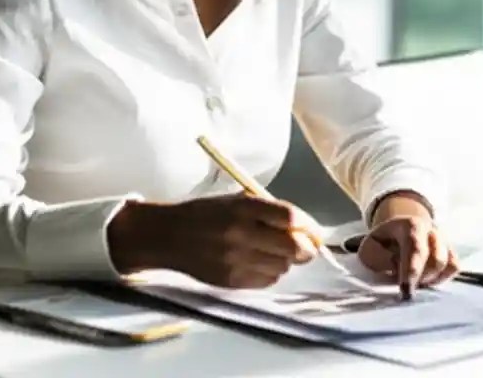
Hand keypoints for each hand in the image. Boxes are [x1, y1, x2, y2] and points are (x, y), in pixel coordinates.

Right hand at [107, 194, 316, 288]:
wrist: (168, 236)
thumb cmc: (206, 214)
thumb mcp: (236, 200)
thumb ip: (269, 211)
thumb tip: (305, 228)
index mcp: (243, 208)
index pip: (290, 217)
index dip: (310, 226)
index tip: (315, 232)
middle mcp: (241, 234)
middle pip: (292, 247)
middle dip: (306, 249)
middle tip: (306, 248)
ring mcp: (236, 260)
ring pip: (282, 267)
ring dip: (286, 261)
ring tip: (274, 253)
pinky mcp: (231, 280)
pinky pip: (266, 281)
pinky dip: (271, 273)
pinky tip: (260, 263)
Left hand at [357, 193, 458, 297]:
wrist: (401, 230)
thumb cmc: (384, 243)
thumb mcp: (370, 247)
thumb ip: (377, 257)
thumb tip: (395, 267)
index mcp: (411, 225)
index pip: (415, 247)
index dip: (411, 271)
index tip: (405, 291)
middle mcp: (432, 230)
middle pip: (436, 259)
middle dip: (421, 279)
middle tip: (406, 291)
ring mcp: (445, 240)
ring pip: (447, 265)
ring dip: (430, 279)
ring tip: (414, 281)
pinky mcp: (452, 251)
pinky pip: (454, 268)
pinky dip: (441, 278)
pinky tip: (426, 279)